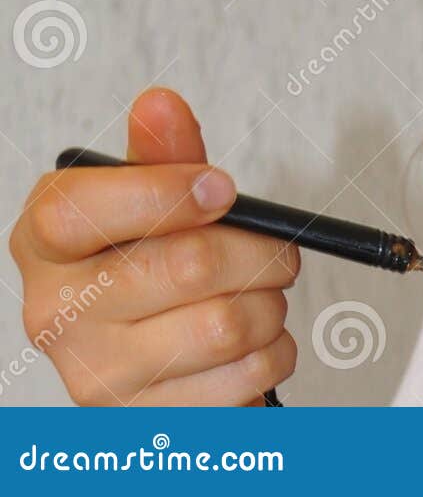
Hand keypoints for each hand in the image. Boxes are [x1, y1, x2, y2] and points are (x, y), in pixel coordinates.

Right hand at [8, 88, 299, 403]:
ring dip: (272, 302)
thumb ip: (163, 150)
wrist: (158, 354)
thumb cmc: (153, 260)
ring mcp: (96, 376)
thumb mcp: (154, 196)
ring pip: (229, 324)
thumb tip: (160, 103)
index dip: (167, 192)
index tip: (223, 188)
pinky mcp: (148, 421)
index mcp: (45, 242)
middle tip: (272, 248)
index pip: (82, 210)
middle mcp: (55, 313)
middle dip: (258, 250)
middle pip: (189, 265)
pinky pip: (248, 377)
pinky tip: (253, 342)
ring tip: (258, 295)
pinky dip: (275, 351)